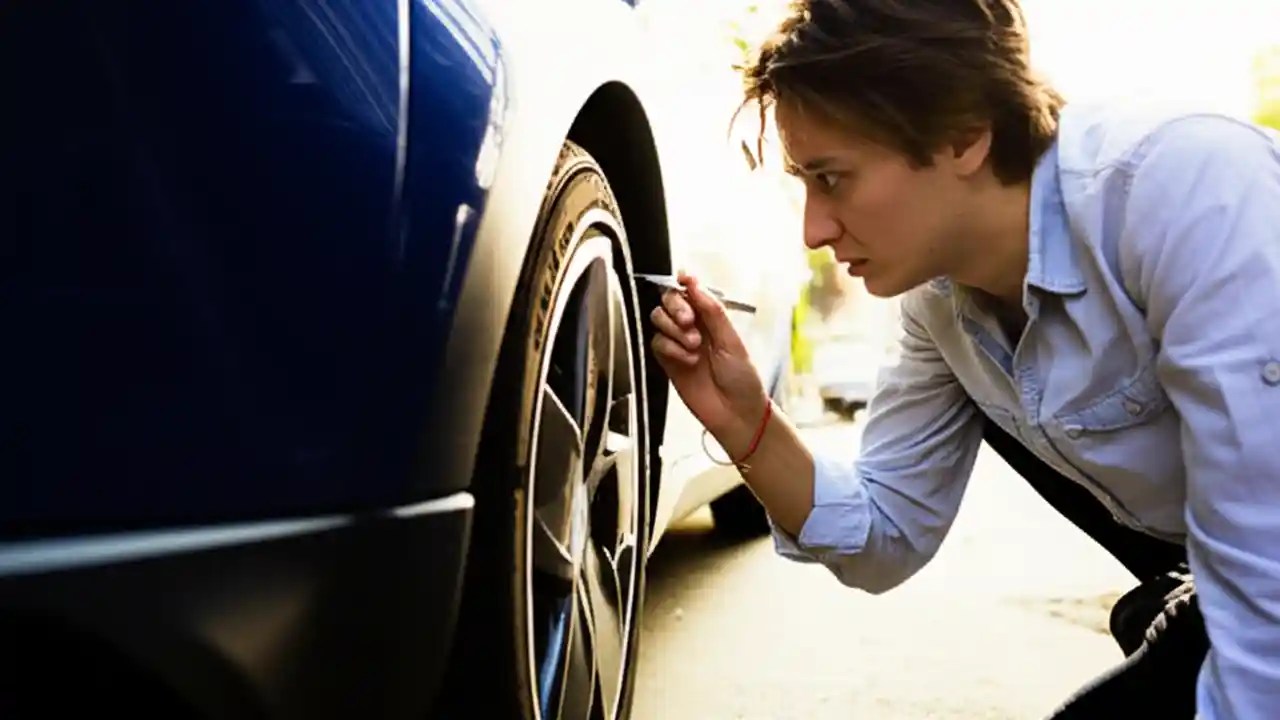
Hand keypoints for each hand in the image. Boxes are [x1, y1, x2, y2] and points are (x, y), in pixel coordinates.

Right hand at [649, 271, 768, 454]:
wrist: (735, 413)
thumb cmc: (742, 378)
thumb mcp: (732, 340)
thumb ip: (712, 310)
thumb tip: (693, 283)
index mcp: (711, 317)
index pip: (690, 291)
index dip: (683, 283)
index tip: (682, 279)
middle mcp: (693, 327)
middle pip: (669, 302)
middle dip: (676, 307)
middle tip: (689, 322)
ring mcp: (678, 344)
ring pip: (658, 320)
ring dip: (673, 329)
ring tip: (693, 345)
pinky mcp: (667, 362)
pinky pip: (657, 343)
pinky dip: (671, 349)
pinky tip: (688, 361)